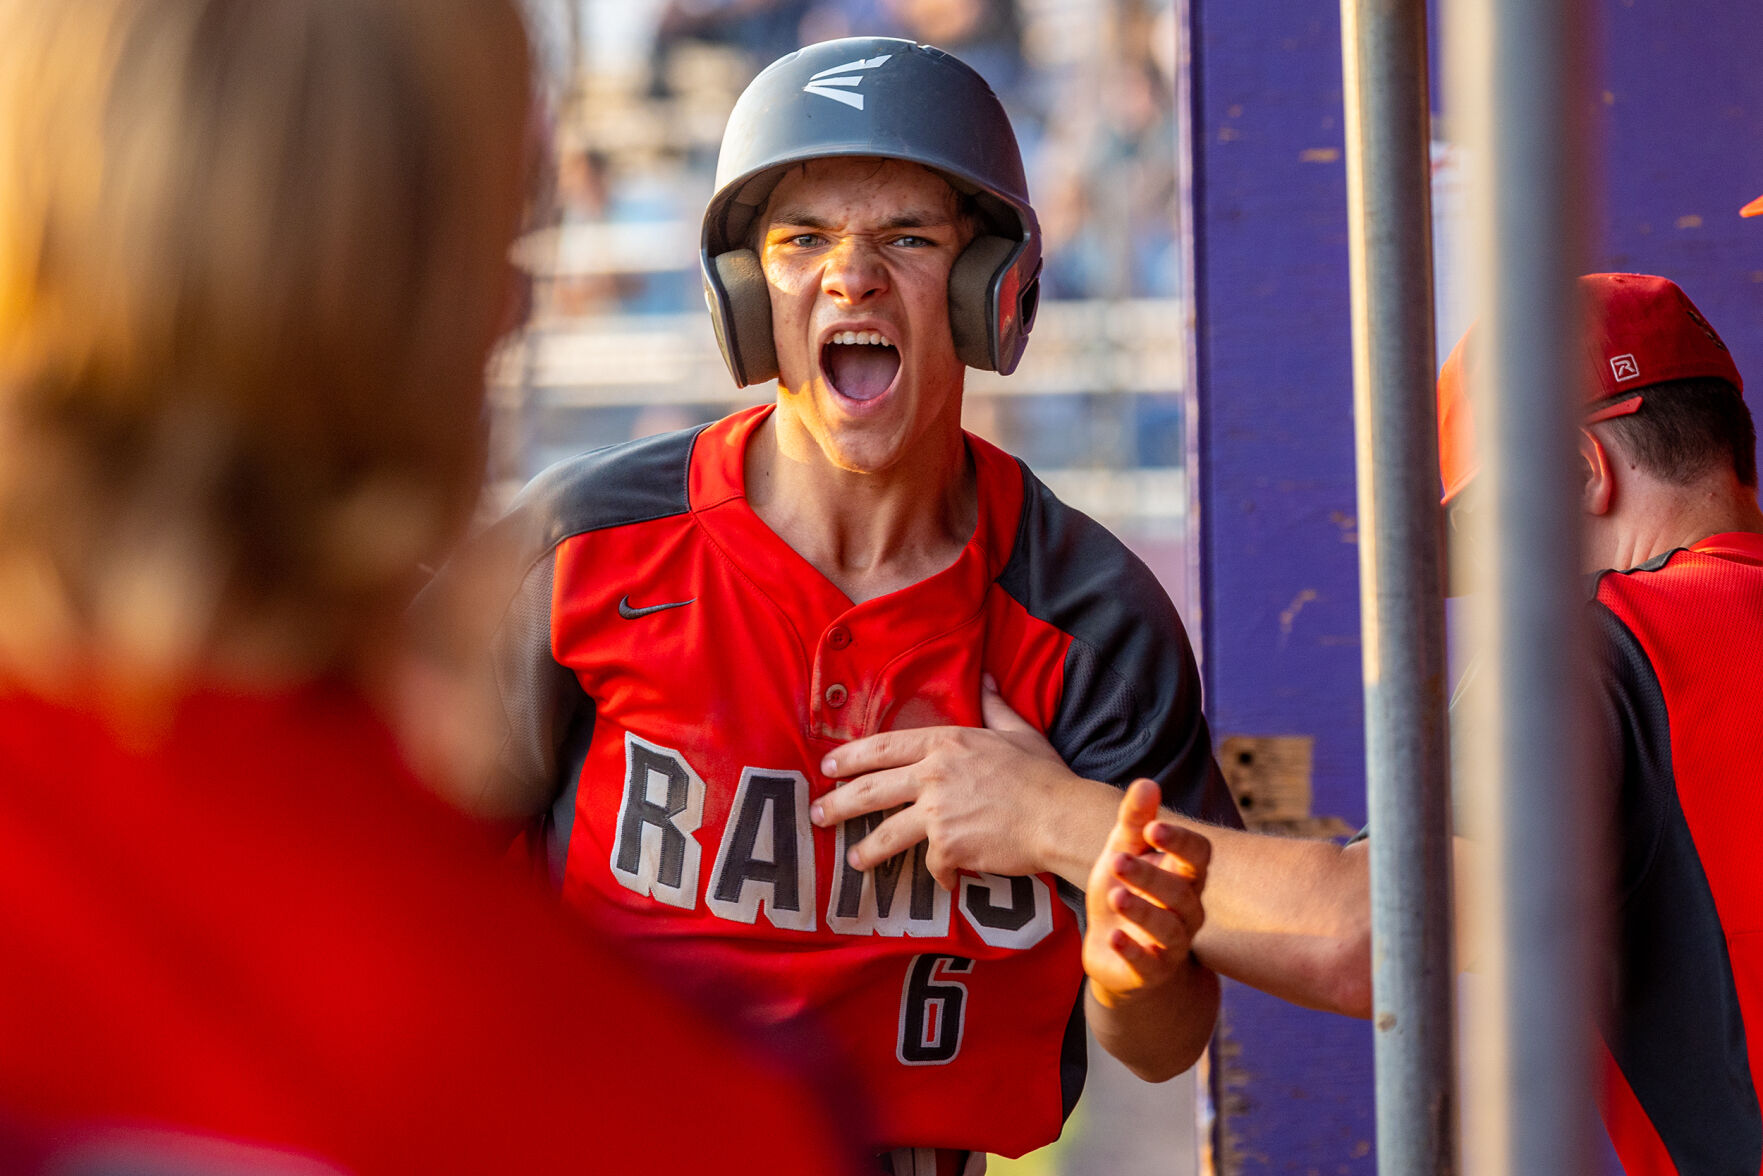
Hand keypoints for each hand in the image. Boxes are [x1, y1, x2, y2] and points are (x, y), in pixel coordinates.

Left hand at [811, 679, 1095, 888]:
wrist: (1060, 816)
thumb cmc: (1043, 774)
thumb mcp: (1019, 732)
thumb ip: (995, 706)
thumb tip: (986, 678)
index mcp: (945, 743)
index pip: (883, 747)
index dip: (851, 757)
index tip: (827, 767)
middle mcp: (933, 775)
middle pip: (870, 791)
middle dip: (837, 804)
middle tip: (817, 814)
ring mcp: (937, 813)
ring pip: (887, 833)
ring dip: (866, 849)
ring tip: (854, 860)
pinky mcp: (948, 847)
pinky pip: (931, 865)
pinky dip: (940, 875)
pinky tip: (948, 881)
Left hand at [1084, 779, 1210, 1006]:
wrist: (1113, 948)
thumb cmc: (1125, 889)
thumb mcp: (1123, 851)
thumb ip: (1134, 820)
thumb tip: (1147, 782)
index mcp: (1186, 876)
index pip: (1199, 856)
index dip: (1180, 842)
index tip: (1152, 828)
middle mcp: (1187, 911)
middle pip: (1180, 892)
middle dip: (1149, 876)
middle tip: (1116, 859)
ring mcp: (1173, 945)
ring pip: (1167, 929)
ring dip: (1142, 911)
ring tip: (1114, 896)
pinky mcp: (1152, 972)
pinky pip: (1148, 964)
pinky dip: (1133, 951)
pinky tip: (1114, 937)